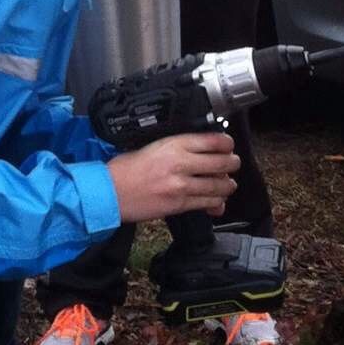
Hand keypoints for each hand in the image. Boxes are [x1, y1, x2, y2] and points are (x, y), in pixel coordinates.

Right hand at [107, 132, 237, 222]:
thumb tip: (202, 152)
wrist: (110, 192)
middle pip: (222, 162)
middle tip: (233, 164)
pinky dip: (217, 202)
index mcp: (173, 144)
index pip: (213, 140)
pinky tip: (217, 200)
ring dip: (228, 185)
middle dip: (232, 163)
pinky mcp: (178, 204)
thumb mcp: (153, 146)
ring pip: (219, 185)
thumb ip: (178, 148)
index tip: (228, 145)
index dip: (227, 143)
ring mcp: (181, 185)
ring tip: (228, 184)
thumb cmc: (125, 169)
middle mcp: (180, 163)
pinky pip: (207, 203)